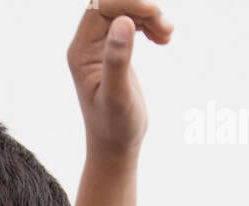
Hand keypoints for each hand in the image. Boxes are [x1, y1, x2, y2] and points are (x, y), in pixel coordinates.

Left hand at [67, 2, 173, 162]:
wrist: (116, 147)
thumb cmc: (115, 128)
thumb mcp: (118, 96)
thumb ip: (117, 60)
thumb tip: (122, 22)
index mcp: (80, 52)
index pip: (101, 6)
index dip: (129, 3)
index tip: (155, 14)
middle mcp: (86, 45)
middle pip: (112, 4)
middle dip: (141, 7)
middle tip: (165, 29)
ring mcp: (99, 47)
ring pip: (124, 10)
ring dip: (149, 15)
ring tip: (167, 34)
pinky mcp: (113, 51)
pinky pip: (130, 21)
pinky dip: (149, 23)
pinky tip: (164, 38)